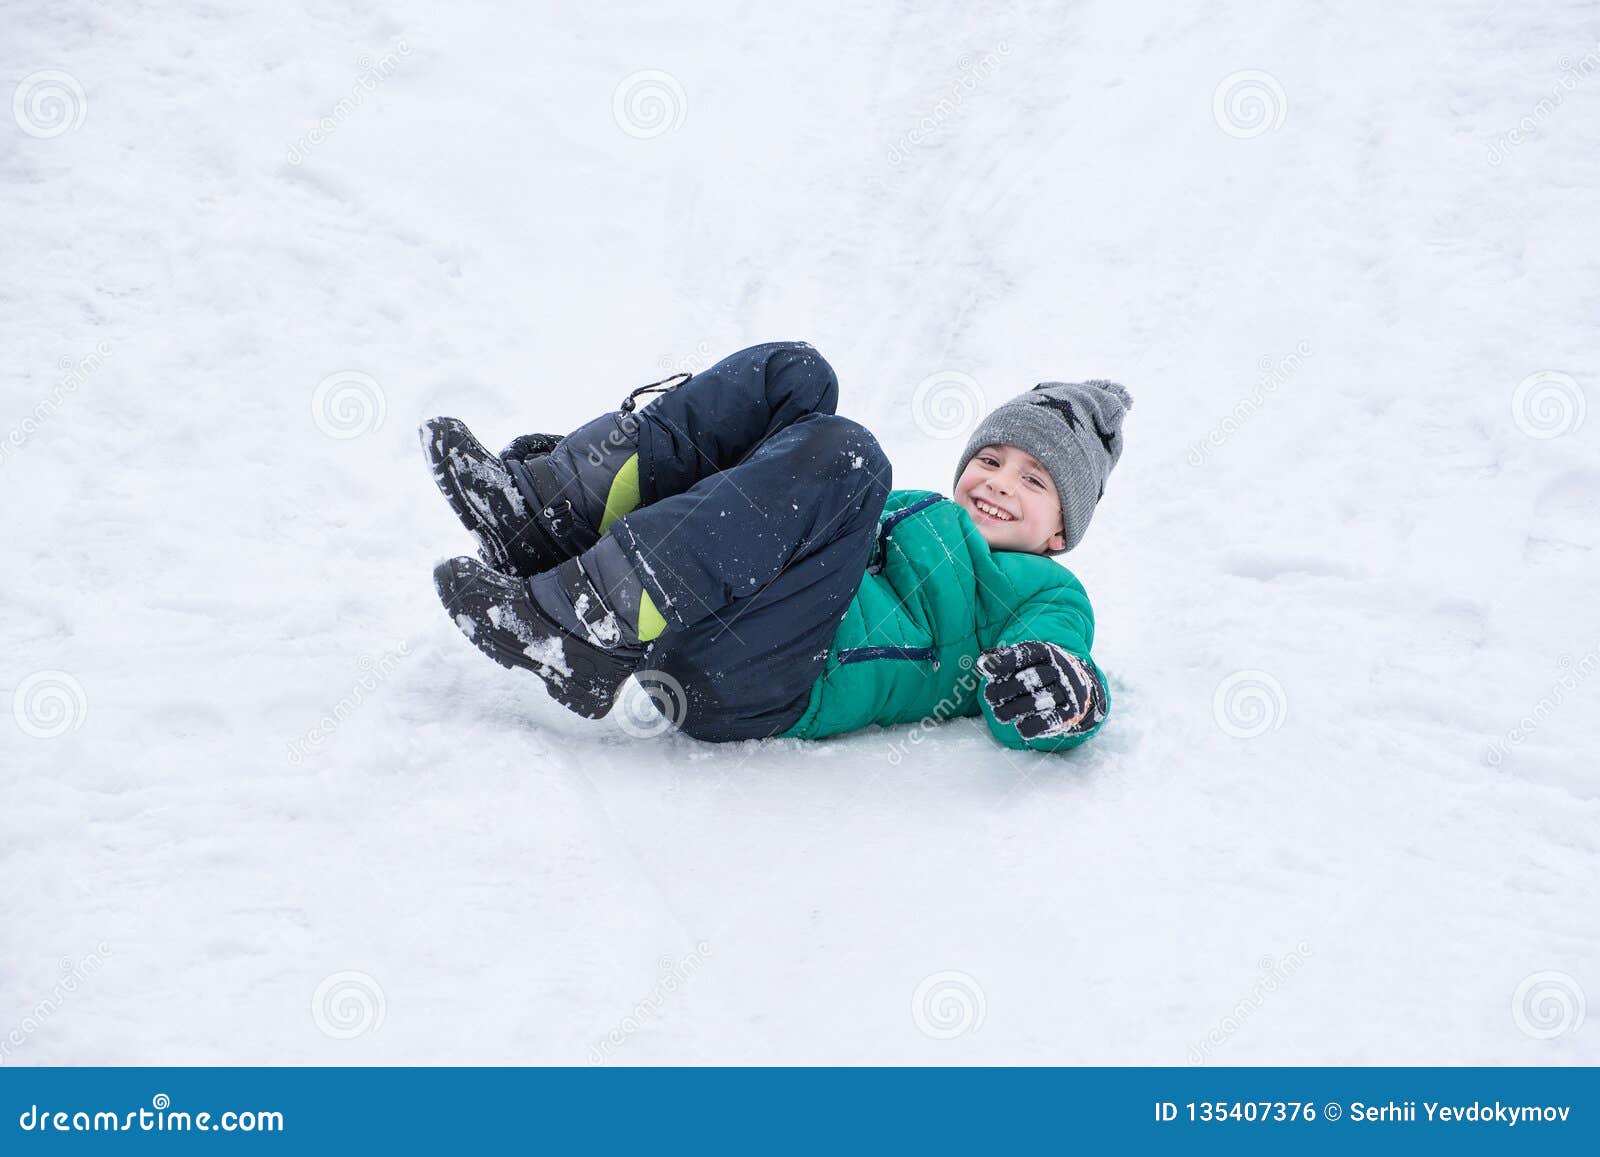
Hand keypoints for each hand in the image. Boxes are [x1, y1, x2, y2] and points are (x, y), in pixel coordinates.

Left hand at [976, 641, 1104, 739]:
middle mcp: (1060, 669)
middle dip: (1006, 689)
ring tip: (998, 713)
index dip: (1006, 661)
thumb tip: (983, 661)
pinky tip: (1019, 725)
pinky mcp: (1069, 713)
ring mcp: (1067, 691)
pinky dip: (1031, 725)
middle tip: (989, 697)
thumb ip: (1003, 660)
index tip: (987, 669)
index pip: (1026, 654)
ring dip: (1014, 709)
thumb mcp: (1024, 661)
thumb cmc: (1039, 673)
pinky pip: (1049, 721)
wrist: (1076, 689)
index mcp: (1047, 652)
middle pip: (1032, 678)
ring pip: (1038, 700)